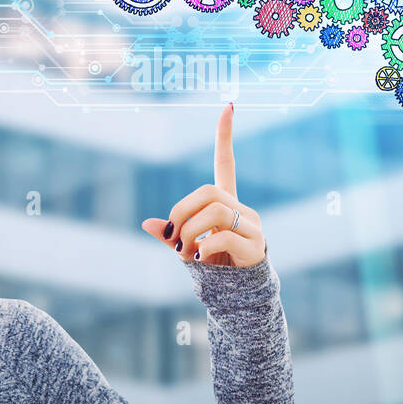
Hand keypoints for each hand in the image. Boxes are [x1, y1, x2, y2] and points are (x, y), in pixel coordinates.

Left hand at [140, 102, 266, 267]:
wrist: (241, 297)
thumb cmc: (214, 267)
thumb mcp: (187, 249)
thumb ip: (171, 235)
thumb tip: (147, 224)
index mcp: (225, 204)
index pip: (225, 163)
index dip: (224, 136)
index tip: (228, 106)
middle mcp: (242, 209)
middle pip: (209, 191)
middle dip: (182, 211)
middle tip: (173, 238)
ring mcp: (252, 226)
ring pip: (216, 212)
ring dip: (191, 232)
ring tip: (185, 253)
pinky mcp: (256, 245)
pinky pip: (224, 237)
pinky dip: (205, 248)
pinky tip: (201, 260)